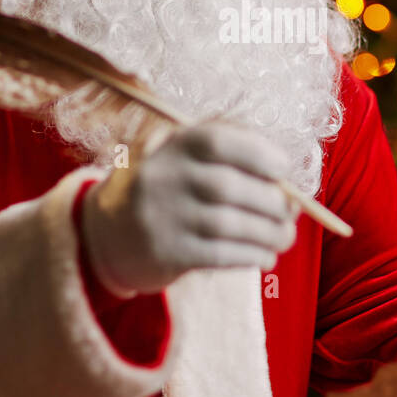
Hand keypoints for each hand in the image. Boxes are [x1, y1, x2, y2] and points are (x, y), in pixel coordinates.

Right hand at [81, 121, 297, 295]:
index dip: (258, 153)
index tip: (284, 168)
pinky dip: (250, 256)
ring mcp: (161, 216)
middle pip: (228, 187)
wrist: (105, 233)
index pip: (218, 140)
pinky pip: (218, 255)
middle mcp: (162, 177)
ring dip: (268, 233)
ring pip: (228, 224)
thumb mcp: (181, 156)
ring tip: (285, 237)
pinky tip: (265, 256)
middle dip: (271, 201)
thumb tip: (284, 177)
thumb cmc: (165, 189)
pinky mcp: (164, 252)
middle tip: (291, 212)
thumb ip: (225, 153)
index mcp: (171, 144)